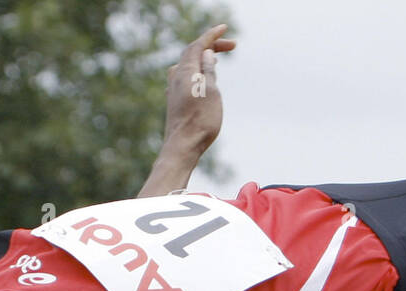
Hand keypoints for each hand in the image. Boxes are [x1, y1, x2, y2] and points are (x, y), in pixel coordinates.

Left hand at [164, 24, 234, 153]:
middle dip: (212, 47)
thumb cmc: (200, 120)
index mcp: (185, 70)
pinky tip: (203, 79)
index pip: (199, 45)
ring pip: (189, 66)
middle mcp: (176, 76)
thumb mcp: (211, 91)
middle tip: (231, 46)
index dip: (212, 35)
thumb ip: (209, 70)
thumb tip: (207, 55)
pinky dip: (198, 72)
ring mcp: (173, 89)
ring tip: (217, 59)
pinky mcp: (174, 101)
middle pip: (194, 53)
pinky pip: (186, 78)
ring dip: (204, 59)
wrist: (182, 147)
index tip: (224, 28)